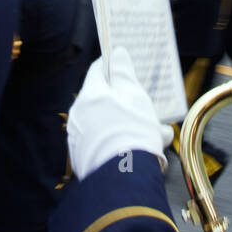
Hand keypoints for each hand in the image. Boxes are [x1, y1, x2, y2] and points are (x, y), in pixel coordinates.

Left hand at [67, 47, 170, 179]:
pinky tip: (140, 152)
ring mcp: (78, 138)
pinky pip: (102, 144)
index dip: (113, 66)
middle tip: (146, 109)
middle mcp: (78, 115)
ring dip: (126, 126)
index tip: (125, 67)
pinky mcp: (82, 158)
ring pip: (105, 124)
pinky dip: (118, 144)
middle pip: (103, 100)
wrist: (125, 178)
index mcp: (90, 96)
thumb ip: (124, 72)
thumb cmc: (133, 132)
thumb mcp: (134, 96)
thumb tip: (117, 53)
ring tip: (153, 136)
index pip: (98, 70)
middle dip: (126, 103)